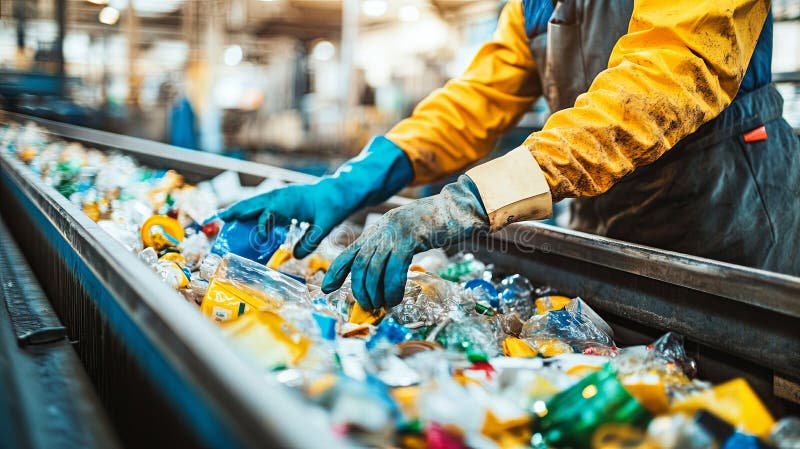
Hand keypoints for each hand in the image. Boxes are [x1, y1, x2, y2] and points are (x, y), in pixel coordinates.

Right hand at [216, 182, 345, 258]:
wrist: (341, 190)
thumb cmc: (334, 204)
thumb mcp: (326, 224)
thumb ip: (311, 240)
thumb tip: (294, 256)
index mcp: (290, 200)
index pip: (268, 212)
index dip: (262, 226)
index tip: (262, 241)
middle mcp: (281, 196)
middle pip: (253, 203)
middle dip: (235, 211)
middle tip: (217, 219)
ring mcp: (281, 197)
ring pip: (256, 202)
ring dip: (240, 210)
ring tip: (223, 218)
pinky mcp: (284, 200)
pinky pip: (263, 205)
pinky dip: (251, 211)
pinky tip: (245, 221)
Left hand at [321, 175, 489, 309]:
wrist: (458, 207)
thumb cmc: (436, 226)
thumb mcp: (406, 234)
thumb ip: (393, 250)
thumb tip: (384, 279)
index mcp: (378, 229)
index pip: (350, 252)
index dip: (336, 271)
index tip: (327, 288)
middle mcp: (382, 230)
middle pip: (360, 264)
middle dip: (360, 289)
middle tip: (369, 305)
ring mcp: (395, 232)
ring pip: (374, 268)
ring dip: (375, 292)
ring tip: (382, 305)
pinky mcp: (410, 237)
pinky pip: (395, 268)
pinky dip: (392, 287)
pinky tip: (396, 298)